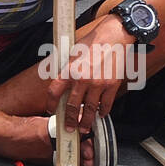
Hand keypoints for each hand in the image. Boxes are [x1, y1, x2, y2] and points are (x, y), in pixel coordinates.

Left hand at [46, 14, 131, 130]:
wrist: (114, 36)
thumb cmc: (92, 42)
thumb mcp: (71, 52)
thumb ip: (66, 68)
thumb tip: (59, 82)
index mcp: (69, 70)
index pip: (54, 92)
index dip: (50, 104)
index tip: (51, 110)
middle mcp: (82, 79)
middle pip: (71, 106)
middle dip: (69, 120)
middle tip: (68, 129)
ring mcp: (98, 84)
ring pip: (89, 110)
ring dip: (86, 122)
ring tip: (84, 129)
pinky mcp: (112, 85)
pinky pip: (106, 105)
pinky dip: (102, 112)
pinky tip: (100, 115)